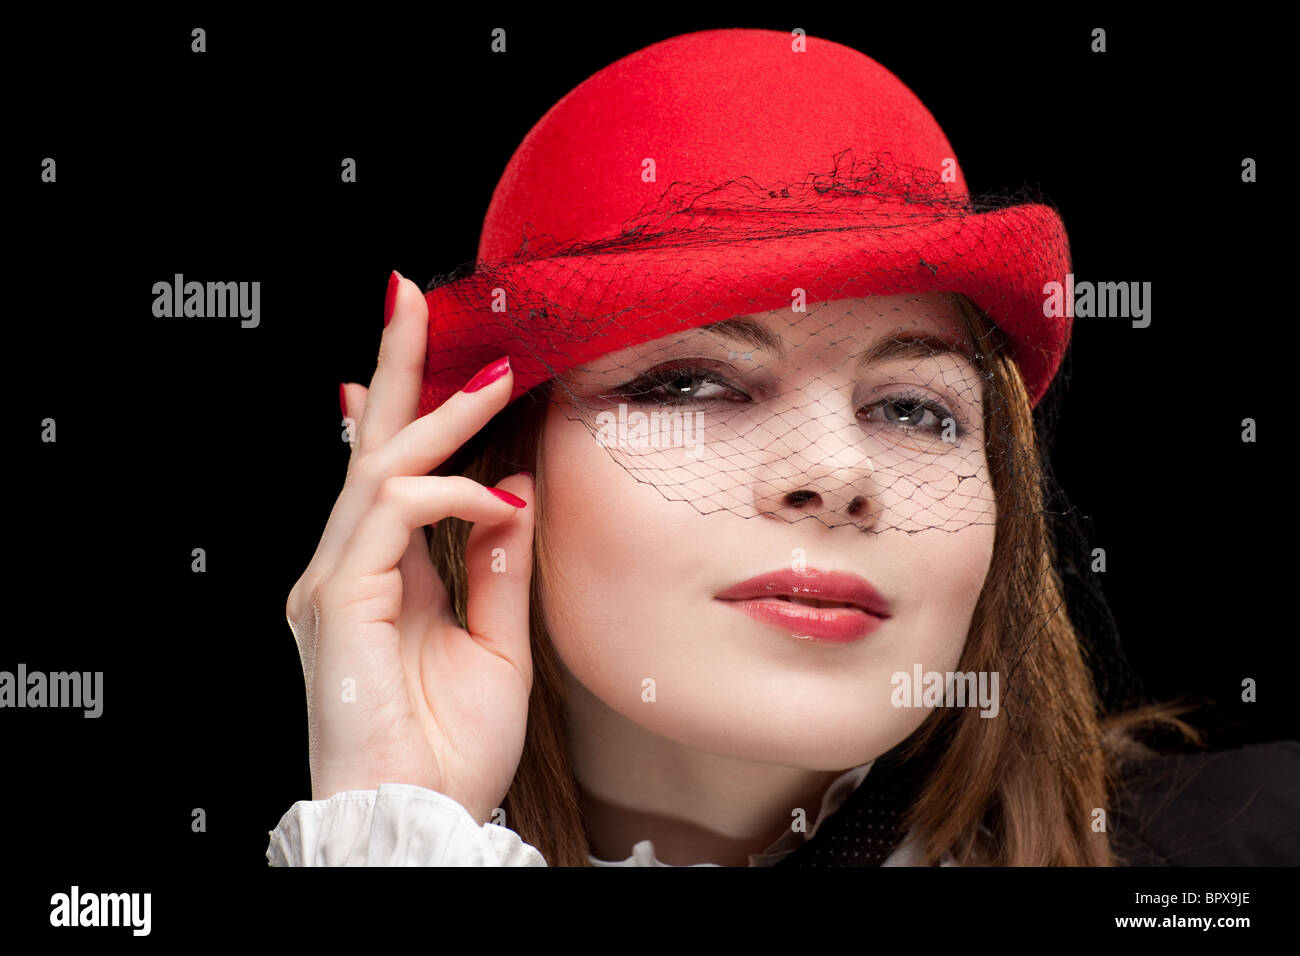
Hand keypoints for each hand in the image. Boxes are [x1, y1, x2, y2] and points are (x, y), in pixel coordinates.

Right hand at [285, 272, 533, 824]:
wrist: (422, 817)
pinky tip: (495, 498)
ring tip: (494, 376)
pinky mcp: (338, 597)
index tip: (432, 352)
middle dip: (396, 365)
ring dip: (439, 415)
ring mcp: (334, 581)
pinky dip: (452, 494)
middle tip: (415, 293)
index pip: (390, 473)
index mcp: (381, 577)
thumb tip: (514, 491)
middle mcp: (348, 569)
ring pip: (380, 465)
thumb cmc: (452, 747)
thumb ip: (496, 565)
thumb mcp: (495, 641)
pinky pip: (395, 511)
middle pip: (369, 446)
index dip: (406, 408)